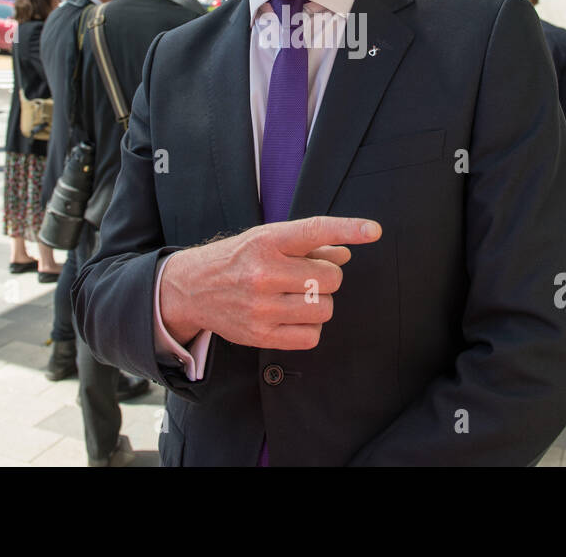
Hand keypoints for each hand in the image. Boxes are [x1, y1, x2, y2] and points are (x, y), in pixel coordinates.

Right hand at [159, 216, 381, 350]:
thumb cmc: (238, 259)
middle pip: (331, 278)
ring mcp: (262, 306)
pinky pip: (312, 335)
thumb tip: (346, 253)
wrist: (192, 287)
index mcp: (268, 241)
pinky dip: (309, 327)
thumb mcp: (268, 240)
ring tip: (296, 297)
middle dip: (327, 278)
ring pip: (324, 308)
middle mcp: (264, 272)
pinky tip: (292, 316)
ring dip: (319, 303)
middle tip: (305, 276)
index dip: (348, 229)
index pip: (315, 230)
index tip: (373, 230)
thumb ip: (309, 245)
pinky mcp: (260, 335)